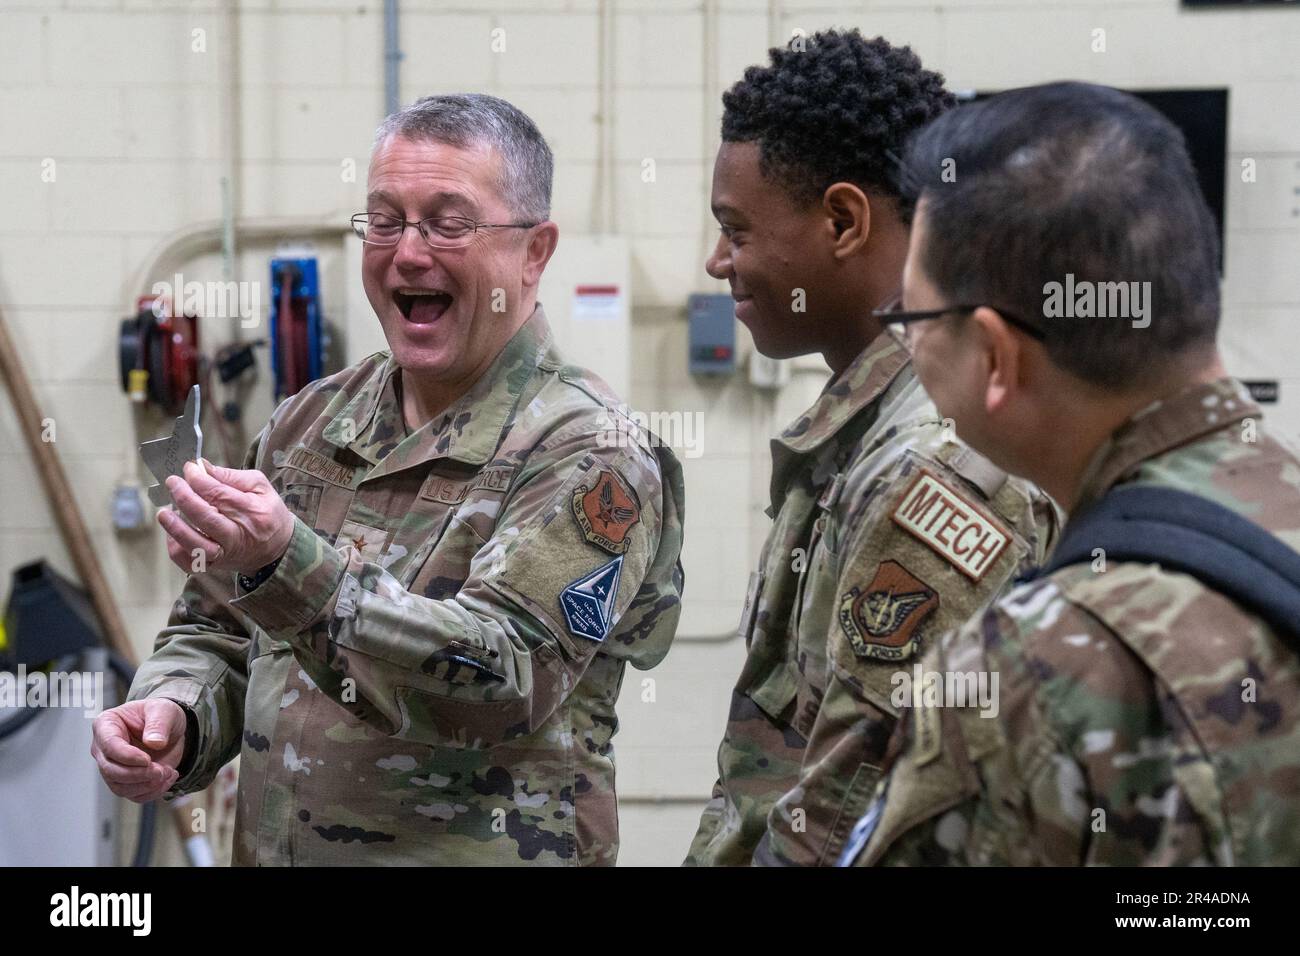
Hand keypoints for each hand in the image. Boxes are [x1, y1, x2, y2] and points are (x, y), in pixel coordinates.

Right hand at [91, 699, 186, 801]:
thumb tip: (154, 742)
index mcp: (106, 725)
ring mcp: (112, 767)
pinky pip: (133, 795)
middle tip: (160, 771)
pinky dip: (152, 792)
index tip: (147, 760)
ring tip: (168, 772)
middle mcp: (104, 748)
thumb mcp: (163, 710)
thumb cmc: (160, 714)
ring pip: (120, 787)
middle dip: (138, 775)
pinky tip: (168, 778)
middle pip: (110, 771)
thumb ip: (158, 724)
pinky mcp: (125, 781)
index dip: (127, 757)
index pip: (109, 746)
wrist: (170, 729)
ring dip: (146, 785)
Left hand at [159, 459, 293, 575]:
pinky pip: (189, 562)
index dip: (198, 479)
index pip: (219, 494)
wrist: (278, 549)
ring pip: (195, 545)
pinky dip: (175, 548)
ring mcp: (224, 554)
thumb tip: (202, 468)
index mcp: (252, 512)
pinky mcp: (214, 566)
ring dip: (175, 528)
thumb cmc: (267, 514)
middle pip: (205, 518)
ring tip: (165, 512)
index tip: (189, 468)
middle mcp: (237, 535)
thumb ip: (232, 476)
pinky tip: (173, 533)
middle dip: (184, 497)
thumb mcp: (260, 487)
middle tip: (173, 482)